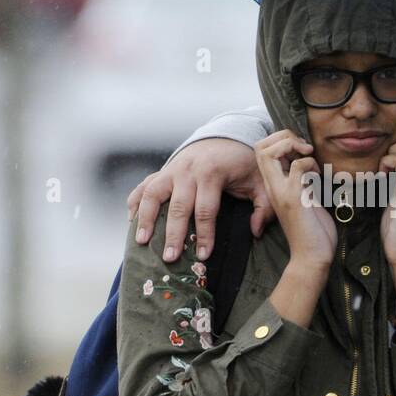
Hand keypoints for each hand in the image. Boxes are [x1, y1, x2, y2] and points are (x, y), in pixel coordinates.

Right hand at [128, 138, 275, 262]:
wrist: (224, 136)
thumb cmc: (243, 164)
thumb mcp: (260, 181)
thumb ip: (263, 206)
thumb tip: (255, 232)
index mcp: (212, 173)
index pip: (206, 210)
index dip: (205, 235)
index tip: (203, 256)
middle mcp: (187, 170)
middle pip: (178, 207)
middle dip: (174, 235)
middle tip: (170, 258)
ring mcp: (171, 170)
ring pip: (153, 194)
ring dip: (146, 218)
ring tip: (141, 242)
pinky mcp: (162, 171)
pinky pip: (143, 186)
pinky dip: (135, 203)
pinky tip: (132, 222)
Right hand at [254, 130, 335, 270]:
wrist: (311, 257)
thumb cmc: (312, 230)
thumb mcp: (305, 199)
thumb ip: (302, 181)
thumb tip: (309, 163)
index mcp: (273, 186)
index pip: (261, 150)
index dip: (279, 141)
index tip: (300, 150)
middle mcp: (273, 187)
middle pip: (261, 146)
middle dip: (285, 137)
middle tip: (304, 149)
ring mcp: (281, 191)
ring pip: (271, 152)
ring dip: (296, 148)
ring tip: (311, 162)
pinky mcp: (294, 198)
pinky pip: (298, 166)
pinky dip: (311, 165)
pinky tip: (318, 179)